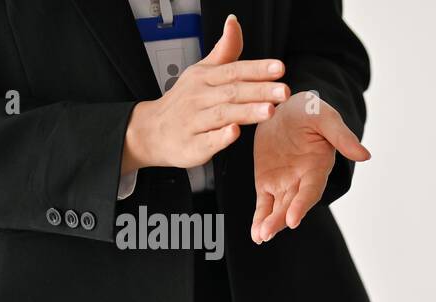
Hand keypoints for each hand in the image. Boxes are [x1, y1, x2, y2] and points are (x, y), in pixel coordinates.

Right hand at [121, 15, 287, 174]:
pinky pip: (207, 141)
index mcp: (205, 78)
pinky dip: (221, 137)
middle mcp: (199, 97)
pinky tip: (235, 132)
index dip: (256, 69)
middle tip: (283, 91)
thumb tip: (234, 23)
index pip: (233, 70)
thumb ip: (225, 51)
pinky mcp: (193, 145)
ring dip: (246, 112)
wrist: (152, 130)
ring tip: (269, 110)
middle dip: (259, 91)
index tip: (278, 68)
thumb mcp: (202, 71)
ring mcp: (195, 122)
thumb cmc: (185, 100)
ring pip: (222, 114)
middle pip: (232, 92)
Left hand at [251, 91, 370, 242]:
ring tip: (260, 236)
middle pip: (292, 203)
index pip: (310, 190)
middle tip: (267, 233)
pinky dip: (260, 218)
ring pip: (277, 207)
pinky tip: (256, 234)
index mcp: (317, 166)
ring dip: (269, 223)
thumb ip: (341, 137)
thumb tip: (365, 155)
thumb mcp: (324, 117)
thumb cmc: (309, 111)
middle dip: (280, 219)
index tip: (292, 220)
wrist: (286, 107)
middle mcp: (302, 179)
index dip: (302, 204)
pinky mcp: (267, 182)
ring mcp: (285, 183)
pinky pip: (264, 204)